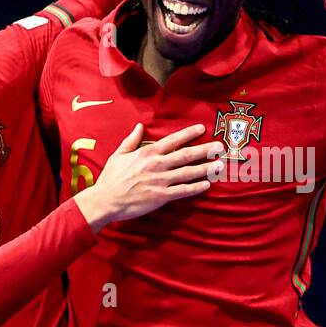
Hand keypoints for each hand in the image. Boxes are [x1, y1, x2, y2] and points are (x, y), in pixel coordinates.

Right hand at [74, 123, 223, 230]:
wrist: (105, 200)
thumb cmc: (110, 178)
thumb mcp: (119, 154)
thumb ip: (131, 140)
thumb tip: (139, 126)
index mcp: (147, 153)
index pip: (173, 140)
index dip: (189, 133)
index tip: (202, 128)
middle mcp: (157, 164)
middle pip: (186, 155)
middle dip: (205, 150)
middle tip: (220, 147)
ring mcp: (160, 181)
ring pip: (188, 172)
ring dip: (205, 168)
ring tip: (219, 165)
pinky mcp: (161, 196)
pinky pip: (183, 191)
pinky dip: (196, 187)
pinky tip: (207, 185)